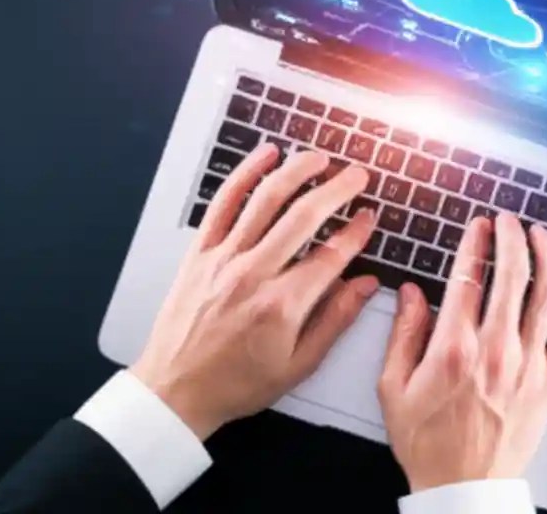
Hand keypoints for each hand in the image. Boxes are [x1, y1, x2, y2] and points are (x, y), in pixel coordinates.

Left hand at [130, 144, 380, 439]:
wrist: (175, 390)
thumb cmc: (236, 383)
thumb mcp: (298, 365)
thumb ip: (336, 320)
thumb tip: (367, 285)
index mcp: (282, 306)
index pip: (332, 255)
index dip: (357, 231)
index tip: (370, 217)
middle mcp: (253, 275)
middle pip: (304, 216)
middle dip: (338, 189)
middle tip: (357, 175)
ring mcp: (223, 259)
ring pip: (265, 200)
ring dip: (297, 172)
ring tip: (320, 158)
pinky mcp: (199, 253)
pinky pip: (223, 203)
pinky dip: (245, 174)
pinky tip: (265, 155)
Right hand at [378, 212, 546, 491]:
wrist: (463, 488)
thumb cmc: (429, 444)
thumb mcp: (393, 389)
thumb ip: (402, 335)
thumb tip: (411, 293)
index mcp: (455, 348)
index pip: (468, 277)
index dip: (474, 242)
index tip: (477, 226)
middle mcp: (497, 349)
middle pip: (511, 274)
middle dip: (510, 237)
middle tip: (506, 220)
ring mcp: (529, 364)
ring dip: (546, 254)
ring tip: (539, 233)